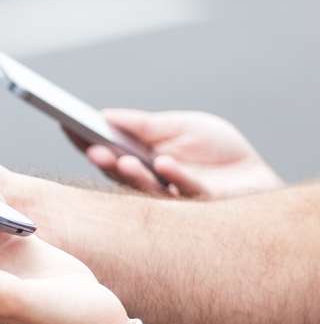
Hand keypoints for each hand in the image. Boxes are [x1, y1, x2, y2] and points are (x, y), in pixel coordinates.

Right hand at [73, 109, 282, 197]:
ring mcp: (167, 198)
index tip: (67, 125)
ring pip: (142, 189)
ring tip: (123, 159)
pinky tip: (165, 164)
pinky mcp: (195, 208)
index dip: (85, 140)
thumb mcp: (184, 126)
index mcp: (141, 159)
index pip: (106, 150)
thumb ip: (147, 124)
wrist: (257, 178)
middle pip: (117, 173)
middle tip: (94, 150)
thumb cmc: (221, 154)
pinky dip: (173, 176)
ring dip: (131, 174)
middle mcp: (147, 182)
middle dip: (104, 162)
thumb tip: (107, 115)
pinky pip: (180, 192)